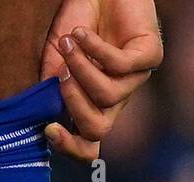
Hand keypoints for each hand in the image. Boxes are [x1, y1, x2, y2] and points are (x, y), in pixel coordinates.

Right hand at [39, 0, 163, 161]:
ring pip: (107, 96)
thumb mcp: (54, 59)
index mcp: (92, 105)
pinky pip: (120, 66)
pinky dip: (94, 49)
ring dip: (81, 69)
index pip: (88, 145)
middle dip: (74, 106)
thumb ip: (50, 88)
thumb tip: (43, 113)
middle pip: (98, 130)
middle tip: (60, 77)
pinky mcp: (150, 55)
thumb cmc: (75, 22)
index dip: (69, 147)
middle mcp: (116, 98)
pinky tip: (80, 32)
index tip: (47, 129)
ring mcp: (135, 79)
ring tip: (68, 43)